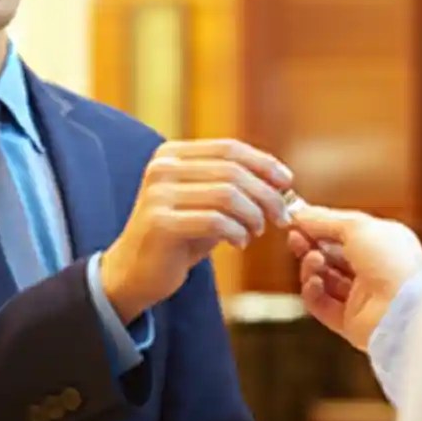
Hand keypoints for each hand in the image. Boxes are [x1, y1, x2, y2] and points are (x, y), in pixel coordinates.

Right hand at [101, 139, 292, 322]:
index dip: (264, 163)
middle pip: (232, 171)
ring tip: (256, 231)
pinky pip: (215, 221)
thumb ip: (235, 187)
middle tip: (281, 216)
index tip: (287, 182)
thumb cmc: (178, 237)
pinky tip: (239, 243)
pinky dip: (237, 232)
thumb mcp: (206, 203)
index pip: (229, 148)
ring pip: (227, 195)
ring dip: (253, 215)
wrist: (134, 272)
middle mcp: (162, 168)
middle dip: (266, 194)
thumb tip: (283, 182)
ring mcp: (158, 195)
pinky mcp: (160, 223)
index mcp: (172, 155)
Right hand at [287, 206, 421, 350]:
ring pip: (324, 279)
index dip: (320, 225)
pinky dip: (312, 292)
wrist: (404, 310)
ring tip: (313, 260)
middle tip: (294, 238)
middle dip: (310, 245)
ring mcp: (362, 298)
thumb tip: (300, 213)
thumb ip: (326, 220)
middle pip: (331, 255)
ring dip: (311, 267)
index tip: (297, 219)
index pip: (345, 232)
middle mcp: (373, 270)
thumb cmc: (392, 261)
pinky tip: (314, 282)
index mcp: (382, 244)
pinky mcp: (350, 322)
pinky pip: (322, 306)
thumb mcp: (357, 227)